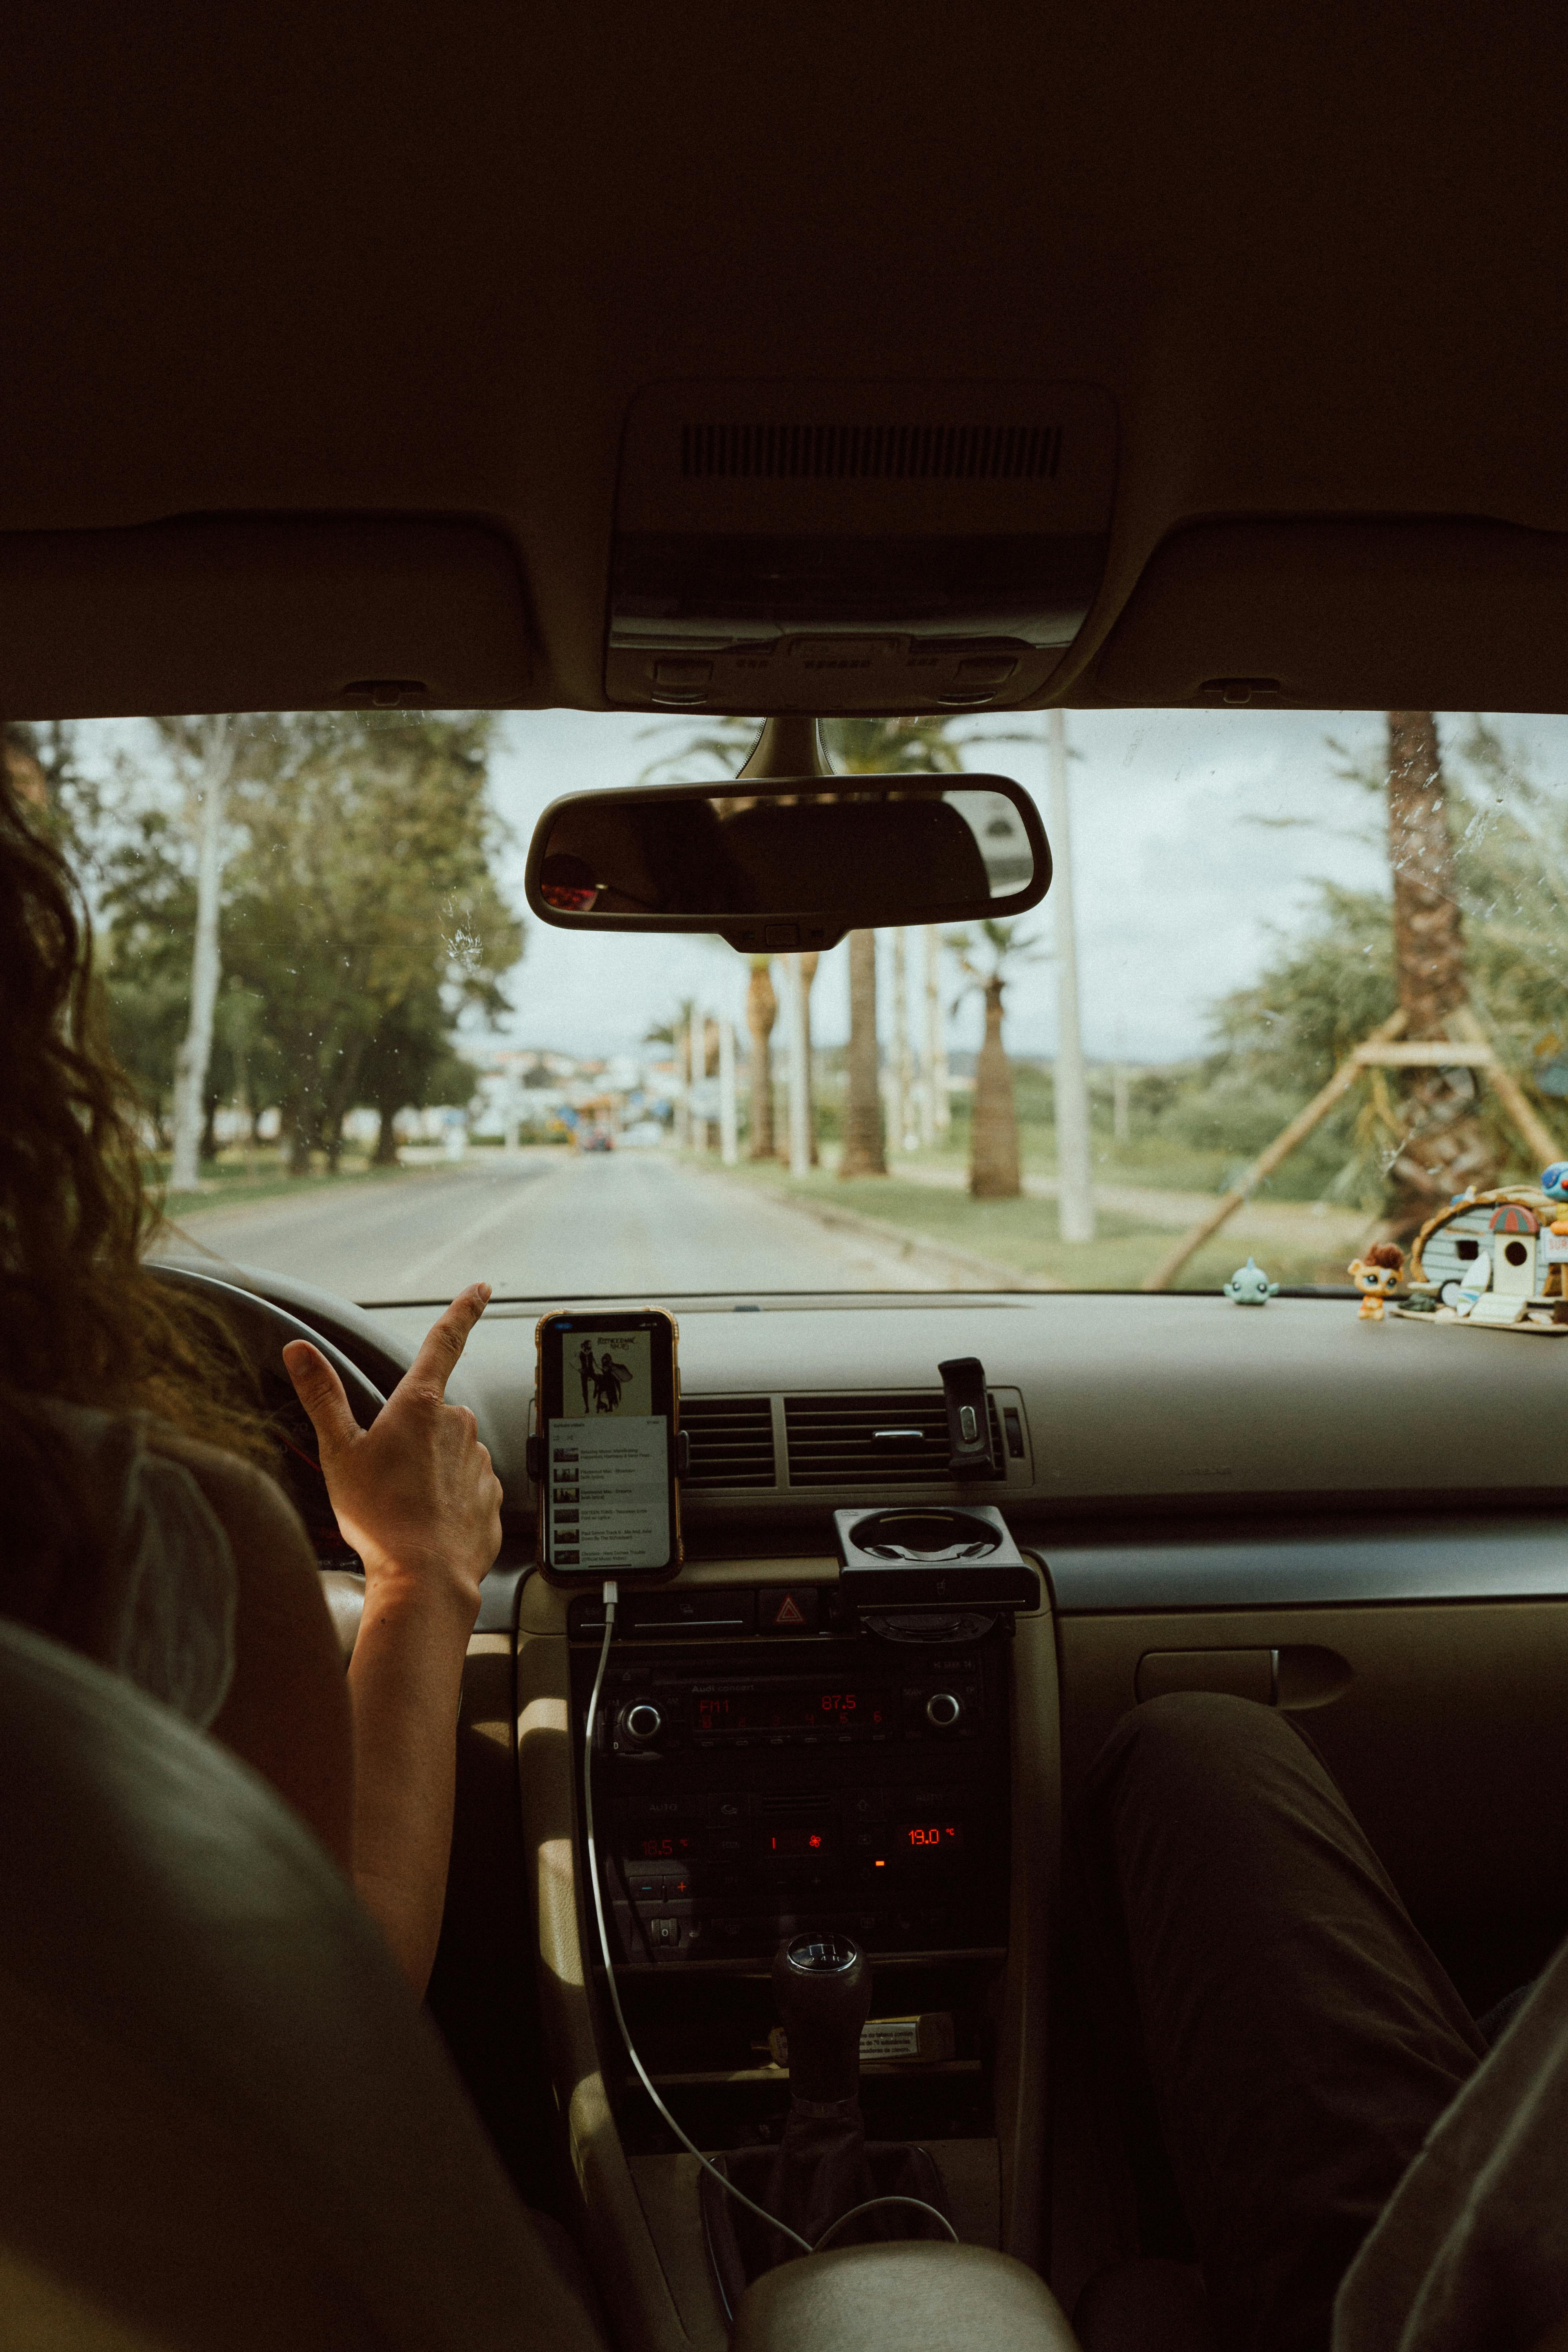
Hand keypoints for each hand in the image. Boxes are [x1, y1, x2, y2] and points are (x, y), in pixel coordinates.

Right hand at [282, 1284, 502, 1621]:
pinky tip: (425, 1523)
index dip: (464, 1310)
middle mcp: (459, 1425)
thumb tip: (298, 1350)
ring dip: (428, 1470)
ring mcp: (480, 1460)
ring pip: (449, 1452)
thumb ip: (322, 1396)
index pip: (446, 1341)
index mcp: (422, 1405)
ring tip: (402, 1505)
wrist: (425, 1578)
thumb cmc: (379, 1516)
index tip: (481, 1289)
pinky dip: (445, 1500)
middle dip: (411, 1436)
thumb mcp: (339, 1451)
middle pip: (432, 1415)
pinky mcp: (492, 1496)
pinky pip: (464, 1487)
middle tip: (384, 1476)